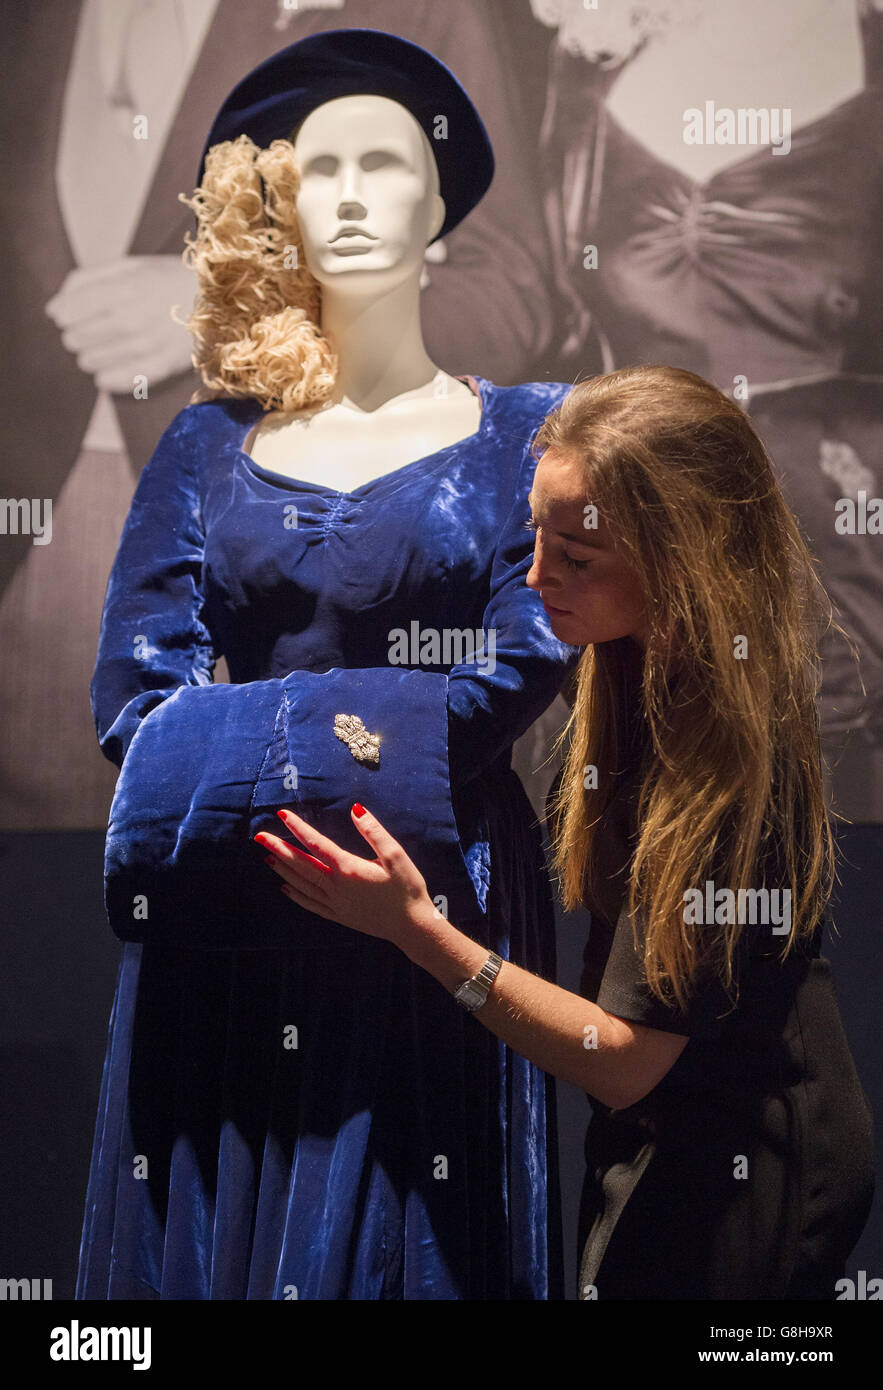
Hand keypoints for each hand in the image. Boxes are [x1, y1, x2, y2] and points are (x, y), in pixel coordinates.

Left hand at [45, 255, 196, 391]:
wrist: (220, 299)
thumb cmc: (170, 279)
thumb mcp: (130, 265)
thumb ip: (89, 279)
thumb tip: (55, 306)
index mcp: (123, 288)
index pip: (69, 311)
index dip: (61, 314)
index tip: (65, 315)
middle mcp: (132, 318)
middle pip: (76, 339)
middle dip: (75, 335)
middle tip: (87, 331)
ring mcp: (147, 346)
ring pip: (92, 362)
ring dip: (89, 356)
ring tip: (101, 348)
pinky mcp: (162, 367)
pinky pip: (118, 382)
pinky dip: (106, 379)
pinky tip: (107, 372)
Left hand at [254, 804, 436, 946]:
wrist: (411, 926)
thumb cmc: (407, 889)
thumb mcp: (395, 855)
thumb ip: (374, 832)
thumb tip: (355, 809)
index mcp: (349, 869)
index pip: (317, 844)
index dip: (299, 828)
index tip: (283, 815)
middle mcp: (336, 886)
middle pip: (301, 864)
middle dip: (280, 848)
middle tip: (260, 836)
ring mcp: (335, 903)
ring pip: (302, 884)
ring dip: (283, 869)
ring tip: (268, 857)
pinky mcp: (338, 915)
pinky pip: (310, 904)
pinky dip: (295, 895)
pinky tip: (285, 888)